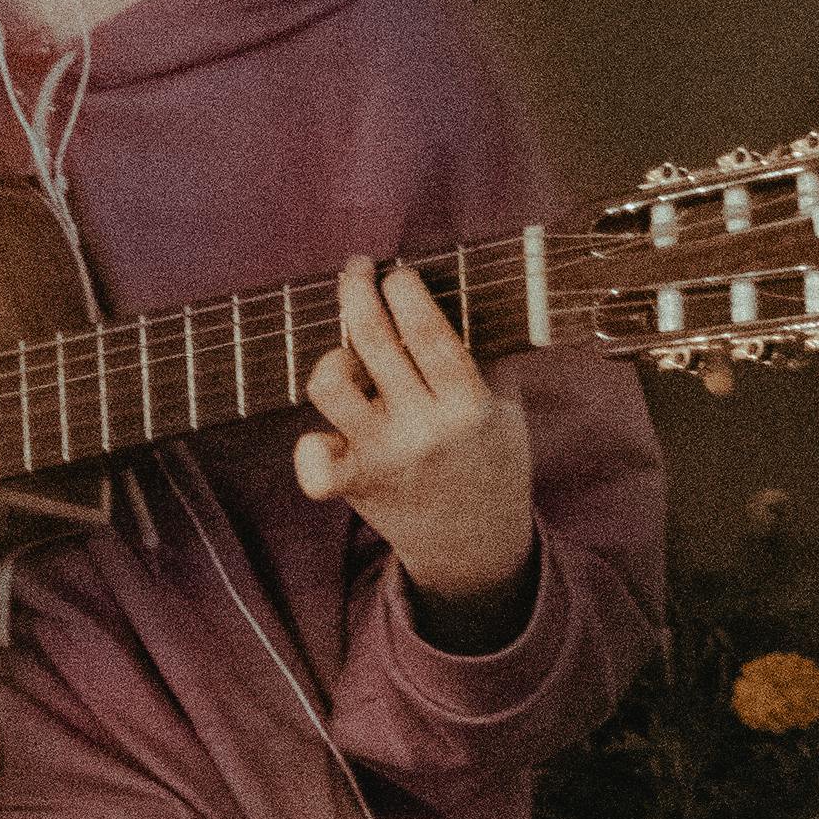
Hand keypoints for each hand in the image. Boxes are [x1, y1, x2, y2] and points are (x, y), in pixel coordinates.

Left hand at [297, 256, 534, 612]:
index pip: (428, 333)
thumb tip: (453, 288)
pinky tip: (328, 434)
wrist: (477, 547)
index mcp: (469, 406)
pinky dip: (310, 447)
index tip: (397, 273)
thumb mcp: (507, 408)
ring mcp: (384, 458)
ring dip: (332, 359)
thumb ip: (485, 355)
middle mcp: (422, 431)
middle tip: (357, 271)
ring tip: (348, 358)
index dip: (404, 291)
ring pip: (329, 388)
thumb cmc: (492, 460)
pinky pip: (313, 465)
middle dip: (357, 292)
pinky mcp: (357, 485)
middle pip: (374, 343)